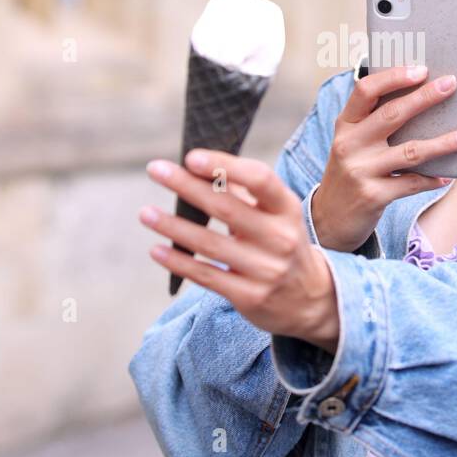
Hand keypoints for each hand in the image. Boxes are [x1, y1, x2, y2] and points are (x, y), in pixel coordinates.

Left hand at [139, 149, 339, 350]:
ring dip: (173, 226)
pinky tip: (157, 249)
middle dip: (187, 186)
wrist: (311, 299)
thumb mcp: (276, 215)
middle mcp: (280, 238)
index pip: (259, 179)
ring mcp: (266, 269)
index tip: (191, 157)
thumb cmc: (283, 244)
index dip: (225, 166)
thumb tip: (201, 163)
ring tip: (145, 213)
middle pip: (227, 208)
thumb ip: (244, 191)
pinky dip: (179, 261)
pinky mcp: (249, 296)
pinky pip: (206, 276)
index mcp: (287, 209)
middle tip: (155, 169)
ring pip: (211, 244)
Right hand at [311, 64, 456, 251]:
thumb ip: (375, 122)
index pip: (366, 90)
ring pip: (411, 151)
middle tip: (452, 84)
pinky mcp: (373, 196)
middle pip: (392, 115)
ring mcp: (360, 171)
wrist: (329, 219)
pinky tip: (449, 175)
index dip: (394, 76)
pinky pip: (411, 183)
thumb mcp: (353, 142)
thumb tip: (423, 96)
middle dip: (426, 97)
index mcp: (345, 124)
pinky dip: (433, 178)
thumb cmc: (351, 171)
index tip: (421, 69)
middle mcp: (349, 144)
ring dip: (444, 142)